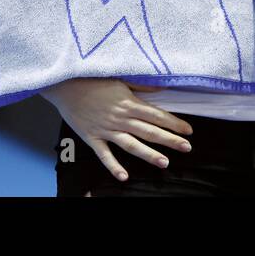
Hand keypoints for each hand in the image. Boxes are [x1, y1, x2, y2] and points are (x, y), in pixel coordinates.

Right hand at [42, 78, 193, 180]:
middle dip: (170, 140)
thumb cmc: (92, 79)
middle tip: (187, 147)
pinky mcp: (92, 137)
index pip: (157, 115)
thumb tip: (160, 88)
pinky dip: (113, 166)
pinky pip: (104, 154)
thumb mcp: (120, 79)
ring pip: (131, 144)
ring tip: (164, 162)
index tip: (188, 130)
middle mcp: (120, 117)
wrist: (65, 85)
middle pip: (149, 131)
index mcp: (129, 102)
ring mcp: (106, 129)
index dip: (174, 123)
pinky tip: (124, 176)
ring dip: (148, 154)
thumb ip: (141, 86)